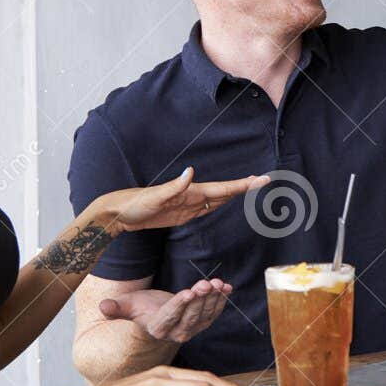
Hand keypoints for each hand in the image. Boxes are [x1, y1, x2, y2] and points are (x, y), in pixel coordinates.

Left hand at [93, 168, 268, 232]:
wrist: (120, 213)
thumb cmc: (135, 204)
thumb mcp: (154, 197)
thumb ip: (175, 186)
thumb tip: (191, 171)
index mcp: (190, 192)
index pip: (223, 188)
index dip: (242, 184)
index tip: (260, 179)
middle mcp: (193, 196)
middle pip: (225, 191)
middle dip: (245, 186)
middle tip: (265, 180)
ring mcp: (188, 204)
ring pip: (218, 198)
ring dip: (235, 193)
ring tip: (252, 186)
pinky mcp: (182, 213)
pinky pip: (206, 208)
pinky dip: (220, 203)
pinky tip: (226, 200)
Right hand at [98, 279, 232, 343]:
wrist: (152, 312)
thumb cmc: (138, 307)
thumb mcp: (125, 306)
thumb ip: (115, 308)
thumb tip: (103, 306)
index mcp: (157, 329)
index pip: (169, 317)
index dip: (179, 305)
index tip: (187, 291)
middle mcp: (175, 333)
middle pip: (190, 316)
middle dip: (199, 299)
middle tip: (205, 284)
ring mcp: (190, 329)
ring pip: (205, 315)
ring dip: (213, 298)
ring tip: (217, 283)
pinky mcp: (201, 323)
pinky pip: (214, 313)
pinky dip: (221, 300)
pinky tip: (226, 287)